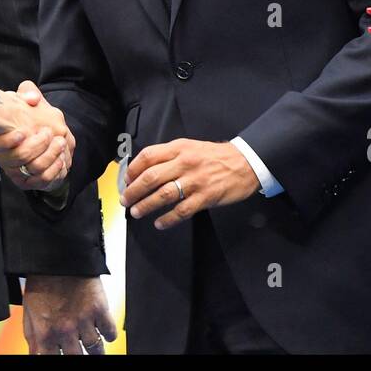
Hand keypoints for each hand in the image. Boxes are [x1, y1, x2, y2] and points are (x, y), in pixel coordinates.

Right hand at [0, 81, 73, 191]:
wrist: (45, 135)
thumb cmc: (31, 115)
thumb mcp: (27, 99)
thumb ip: (28, 92)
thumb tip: (32, 100)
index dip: (7, 141)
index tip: (24, 132)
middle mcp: (0, 158)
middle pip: (17, 157)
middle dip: (37, 145)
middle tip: (49, 133)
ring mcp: (14, 172)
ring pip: (33, 168)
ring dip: (50, 155)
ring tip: (60, 142)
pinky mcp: (28, 182)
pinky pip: (43, 180)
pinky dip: (54, 168)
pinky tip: (61, 157)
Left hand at [21, 275, 117, 354]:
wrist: (56, 256)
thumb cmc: (40, 282)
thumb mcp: (29, 312)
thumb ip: (33, 338)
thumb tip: (36, 355)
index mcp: (45, 334)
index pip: (52, 361)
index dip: (57, 360)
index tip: (63, 356)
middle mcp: (65, 331)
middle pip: (77, 359)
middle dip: (79, 357)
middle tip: (80, 352)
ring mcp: (83, 320)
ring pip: (96, 349)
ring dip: (96, 350)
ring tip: (94, 346)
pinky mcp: (99, 308)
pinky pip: (110, 332)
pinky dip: (109, 334)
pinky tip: (104, 331)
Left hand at [121, 139, 259, 229]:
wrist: (245, 162)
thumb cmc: (214, 156)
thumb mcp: (190, 147)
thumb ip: (169, 156)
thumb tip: (144, 170)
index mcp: (179, 148)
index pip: (148, 156)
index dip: (133, 170)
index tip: (126, 180)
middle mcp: (185, 163)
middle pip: (151, 177)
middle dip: (134, 191)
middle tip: (126, 200)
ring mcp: (195, 181)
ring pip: (163, 195)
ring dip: (146, 205)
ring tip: (137, 212)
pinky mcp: (205, 197)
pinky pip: (181, 211)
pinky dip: (167, 219)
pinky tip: (160, 223)